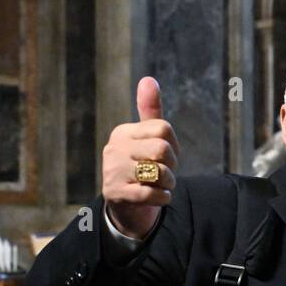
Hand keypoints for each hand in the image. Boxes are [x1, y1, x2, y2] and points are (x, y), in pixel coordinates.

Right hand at [101, 77, 179, 239]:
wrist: (127, 206)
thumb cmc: (142, 167)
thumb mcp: (147, 139)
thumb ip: (151, 111)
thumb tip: (148, 79)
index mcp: (123, 132)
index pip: (163, 128)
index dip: (174, 145)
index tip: (166, 157)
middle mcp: (114, 148)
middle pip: (162, 149)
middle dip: (172, 165)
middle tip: (165, 173)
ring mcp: (112, 171)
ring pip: (158, 171)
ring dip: (168, 183)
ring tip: (160, 185)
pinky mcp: (115, 193)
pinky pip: (151, 194)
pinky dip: (163, 198)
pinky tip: (157, 197)